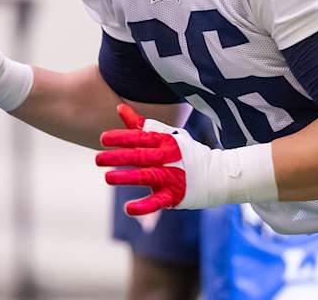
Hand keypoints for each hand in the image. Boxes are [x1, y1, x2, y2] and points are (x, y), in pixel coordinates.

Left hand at [96, 105, 276, 214]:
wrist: (219, 175)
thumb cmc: (188, 153)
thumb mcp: (167, 135)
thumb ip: (142, 125)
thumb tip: (120, 109)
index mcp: (165, 141)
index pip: (140, 137)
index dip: (121, 138)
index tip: (103, 139)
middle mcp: (168, 158)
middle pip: (139, 156)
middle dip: (117, 157)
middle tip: (97, 159)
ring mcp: (172, 177)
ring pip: (146, 177)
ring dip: (126, 178)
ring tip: (107, 178)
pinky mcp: (176, 196)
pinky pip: (158, 202)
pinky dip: (144, 206)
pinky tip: (128, 208)